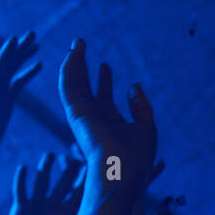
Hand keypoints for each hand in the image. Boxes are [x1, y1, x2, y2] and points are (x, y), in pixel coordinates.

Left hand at [0, 32, 41, 167]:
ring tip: (37, 42)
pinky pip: (17, 84)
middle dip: (18, 49)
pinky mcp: (4, 104)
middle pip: (6, 65)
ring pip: (12, 70)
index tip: (15, 39)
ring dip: (23, 56)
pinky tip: (38, 64)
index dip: (4, 54)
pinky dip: (27, 73)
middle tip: (32, 33)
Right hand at [5, 153, 84, 214]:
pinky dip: (21, 180)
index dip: (86, 182)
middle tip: (76, 154)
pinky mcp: (21, 206)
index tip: (94, 169)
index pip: (79, 193)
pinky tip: (23, 167)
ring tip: (50, 154)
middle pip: (64, 183)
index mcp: (67, 211)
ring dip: (46, 168)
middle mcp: (54, 203)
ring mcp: (37, 203)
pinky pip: (21, 190)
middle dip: (69, 170)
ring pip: (43, 182)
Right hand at [57, 39, 156, 207]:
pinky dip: (69, 69)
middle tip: (81, 46)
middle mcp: (94, 118)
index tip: (105, 67)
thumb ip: (141, 107)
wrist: (123, 171)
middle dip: (83, 67)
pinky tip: (73, 54)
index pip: (103, 97)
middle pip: (85, 88)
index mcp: (110, 122)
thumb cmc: (137, 157)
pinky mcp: (76, 113)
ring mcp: (83, 115)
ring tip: (77, 43)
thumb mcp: (146, 128)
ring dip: (73, 63)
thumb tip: (134, 86)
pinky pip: (68, 87)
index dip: (103, 81)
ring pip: (74, 85)